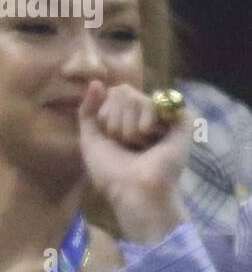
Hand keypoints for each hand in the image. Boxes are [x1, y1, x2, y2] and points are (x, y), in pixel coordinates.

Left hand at [78, 81, 189, 242]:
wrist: (132, 190)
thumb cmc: (111, 171)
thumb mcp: (90, 139)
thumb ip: (88, 110)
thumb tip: (96, 82)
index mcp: (129, 117)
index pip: (111, 94)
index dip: (105, 117)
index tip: (110, 140)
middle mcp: (148, 114)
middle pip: (122, 92)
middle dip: (115, 122)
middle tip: (127, 145)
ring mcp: (166, 116)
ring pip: (136, 98)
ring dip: (128, 128)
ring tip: (140, 147)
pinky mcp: (182, 120)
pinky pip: (157, 103)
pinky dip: (146, 124)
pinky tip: (154, 141)